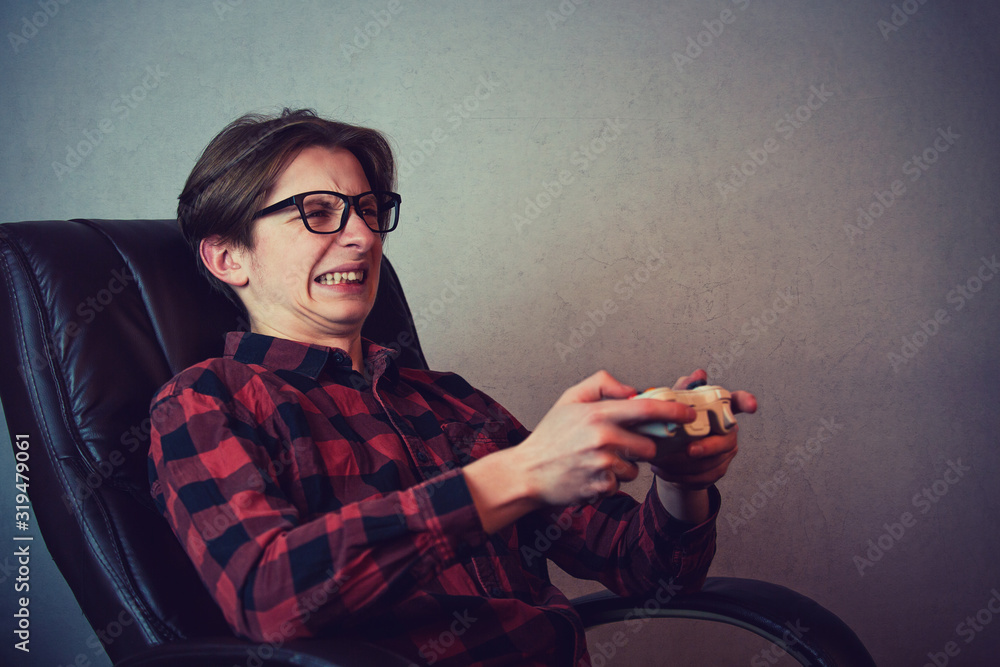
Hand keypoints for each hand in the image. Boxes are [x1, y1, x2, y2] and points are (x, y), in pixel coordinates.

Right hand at [511, 370, 697, 506]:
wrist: (527, 473)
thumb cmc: (550, 436)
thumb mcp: (569, 399)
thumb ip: (601, 384)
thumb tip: (632, 390)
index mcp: (598, 413)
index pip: (646, 409)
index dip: (673, 411)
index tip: (688, 414)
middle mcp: (602, 438)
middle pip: (649, 445)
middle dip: (642, 447)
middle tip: (622, 446)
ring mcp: (602, 464)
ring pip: (636, 468)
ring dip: (625, 467)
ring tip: (598, 461)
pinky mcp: (600, 487)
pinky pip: (620, 485)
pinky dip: (609, 482)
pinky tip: (590, 475)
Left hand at [647, 368, 756, 489]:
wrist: (671, 455)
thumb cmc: (677, 423)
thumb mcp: (676, 404)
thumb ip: (685, 389)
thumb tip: (698, 374)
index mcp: (720, 410)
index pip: (738, 402)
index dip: (747, 402)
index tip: (752, 405)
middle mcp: (728, 432)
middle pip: (727, 441)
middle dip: (709, 447)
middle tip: (690, 450)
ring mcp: (725, 454)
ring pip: (712, 463)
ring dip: (688, 464)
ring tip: (665, 461)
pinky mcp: (717, 471)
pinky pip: (703, 477)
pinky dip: (682, 477)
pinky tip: (665, 471)